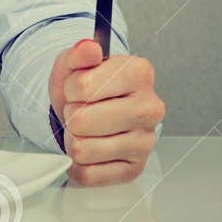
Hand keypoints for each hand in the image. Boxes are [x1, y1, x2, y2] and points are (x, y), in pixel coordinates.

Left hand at [47, 39, 163, 185]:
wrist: (90, 112)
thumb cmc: (85, 89)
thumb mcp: (74, 64)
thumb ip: (78, 53)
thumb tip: (88, 48)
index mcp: (140, 73)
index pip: (83, 87)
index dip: (71, 88)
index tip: (79, 88)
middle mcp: (150, 107)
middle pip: (81, 121)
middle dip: (71, 115)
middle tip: (81, 110)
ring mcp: (146, 142)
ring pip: (82, 149)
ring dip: (73, 140)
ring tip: (85, 129)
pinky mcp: (134, 169)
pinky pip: (88, 173)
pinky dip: (79, 163)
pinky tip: (91, 149)